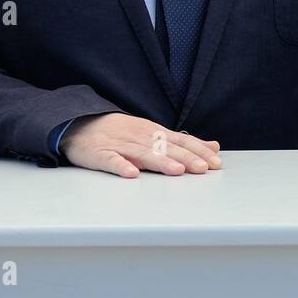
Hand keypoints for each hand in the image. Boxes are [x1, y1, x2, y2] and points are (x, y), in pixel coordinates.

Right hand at [60, 113, 222, 177]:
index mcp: (155, 133)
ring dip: (160, 162)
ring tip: (176, 171)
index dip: (198, 151)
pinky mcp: (100, 154)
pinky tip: (131, 174)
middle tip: (202, 168)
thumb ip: (184, 143)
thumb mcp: (155, 133)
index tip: (215, 163)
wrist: (81, 123)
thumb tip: (214, 147)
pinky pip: (111, 160)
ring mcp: (120, 145)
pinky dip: (121, 166)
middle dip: (186, 158)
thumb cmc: (122, 132)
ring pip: (143, 154)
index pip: (182, 141)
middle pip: (166, 148)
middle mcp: (141, 137)